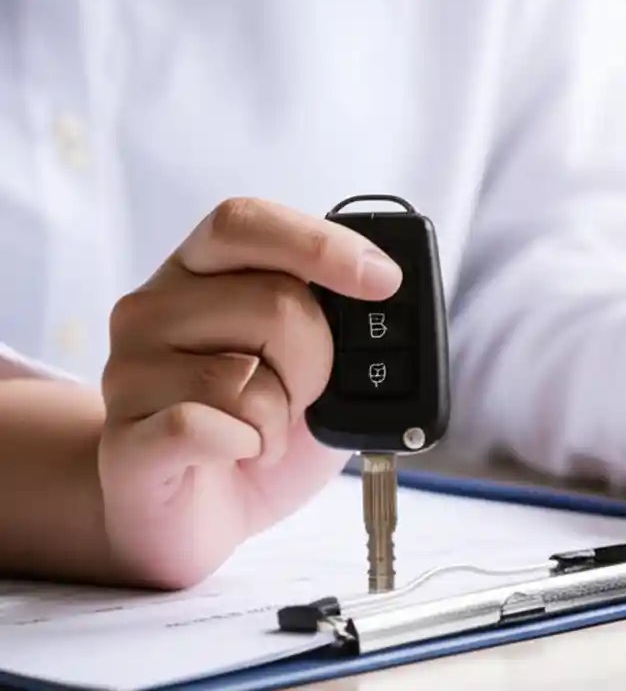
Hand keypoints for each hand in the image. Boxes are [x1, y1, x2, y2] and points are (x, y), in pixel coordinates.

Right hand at [99, 198, 401, 587]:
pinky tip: (237, 454)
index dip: (319, 244)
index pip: (246, 223)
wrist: (202, 516)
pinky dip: (247, 446)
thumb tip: (384, 289)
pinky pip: (203, 425)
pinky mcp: (126, 439)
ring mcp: (129, 372)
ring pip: (244, 373)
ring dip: (281, 417)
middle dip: (318, 361)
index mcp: (201, 272)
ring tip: (261, 433)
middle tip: (301, 397)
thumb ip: (340, 324)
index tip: (383, 280)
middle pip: (273, 302)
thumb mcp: (321, 368)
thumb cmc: (261, 432)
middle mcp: (154, 308)